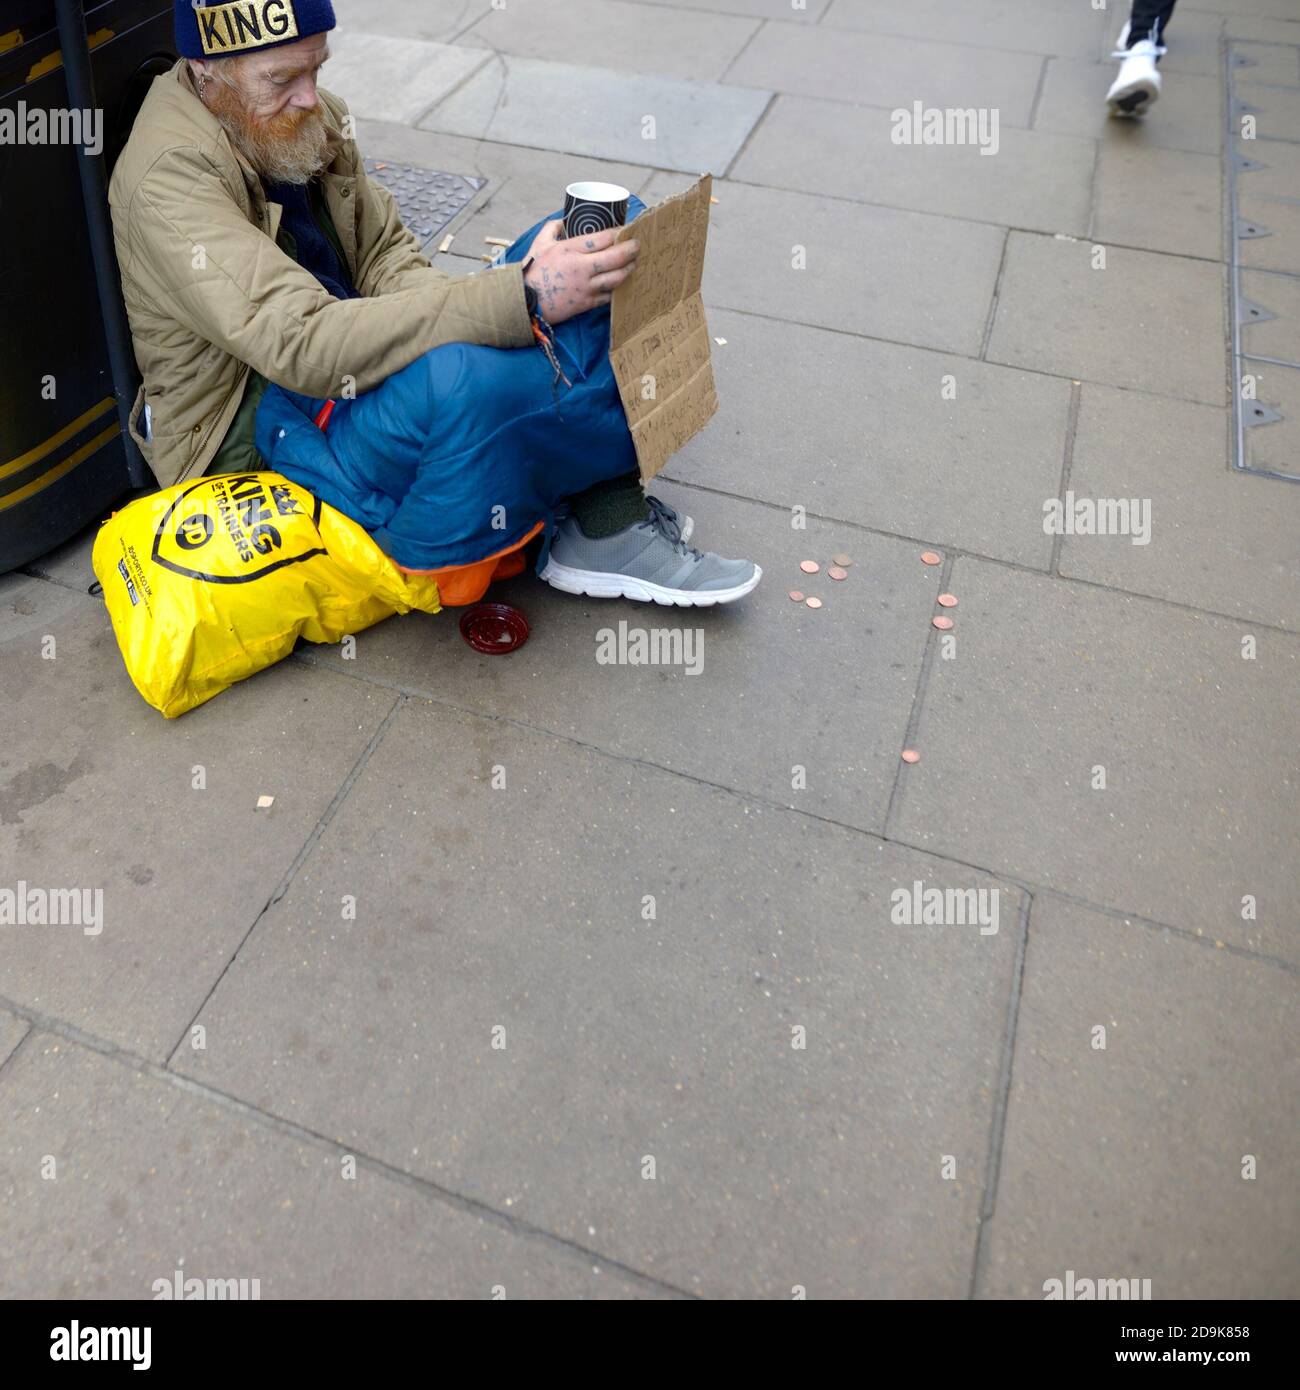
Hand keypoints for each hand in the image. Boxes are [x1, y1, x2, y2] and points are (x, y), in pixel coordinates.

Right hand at [521, 220, 638, 323]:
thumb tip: (563, 220)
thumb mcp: (540, 244)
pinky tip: (623, 282)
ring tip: (634, 262)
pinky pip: (609, 295)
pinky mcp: (587, 303)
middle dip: (631, 249)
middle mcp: (581, 267)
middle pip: (615, 257)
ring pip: (616, 277)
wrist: (527, 302)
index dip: (618, 232)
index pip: (602, 238)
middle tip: (638, 245)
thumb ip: (552, 228)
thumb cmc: (533, 272)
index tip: (625, 229)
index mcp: (570, 249)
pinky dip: (618, 288)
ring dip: (629, 269)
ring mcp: (586, 287)